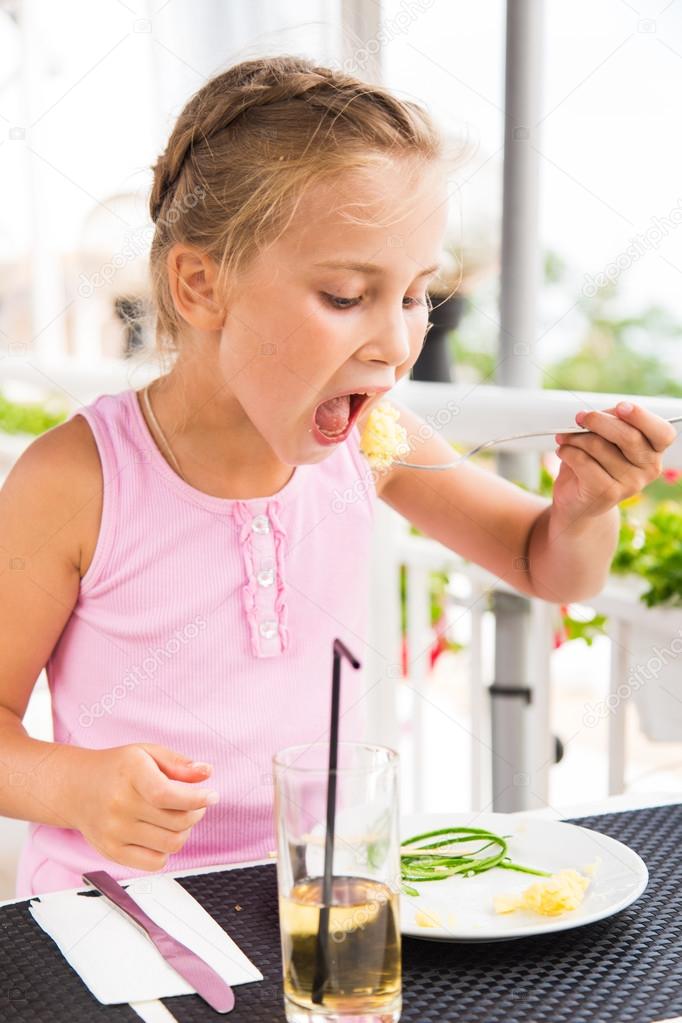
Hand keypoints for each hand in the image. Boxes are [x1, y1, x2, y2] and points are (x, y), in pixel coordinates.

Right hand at [70, 743, 217, 871]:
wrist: (76, 788)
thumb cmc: (117, 769)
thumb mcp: (147, 753)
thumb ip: (178, 763)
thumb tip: (207, 773)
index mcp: (130, 774)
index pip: (167, 795)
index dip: (196, 798)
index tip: (211, 796)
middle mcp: (119, 804)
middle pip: (176, 821)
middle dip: (196, 812)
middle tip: (194, 804)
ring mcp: (114, 831)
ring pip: (171, 843)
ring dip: (184, 832)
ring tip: (179, 818)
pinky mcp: (112, 852)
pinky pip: (155, 862)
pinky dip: (166, 851)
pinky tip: (162, 834)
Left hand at [552, 401, 677, 521]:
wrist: (579, 502)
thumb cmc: (595, 463)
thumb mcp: (606, 438)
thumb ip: (611, 423)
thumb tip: (599, 414)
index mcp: (654, 450)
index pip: (662, 433)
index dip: (642, 417)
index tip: (621, 407)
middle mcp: (648, 469)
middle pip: (628, 436)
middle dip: (598, 420)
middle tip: (580, 418)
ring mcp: (630, 484)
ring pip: (599, 446)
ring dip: (575, 437)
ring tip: (566, 439)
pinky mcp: (606, 493)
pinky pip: (583, 461)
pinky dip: (567, 451)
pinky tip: (563, 452)